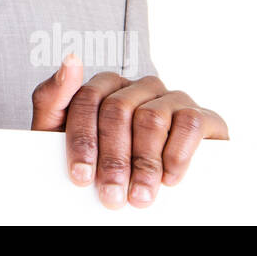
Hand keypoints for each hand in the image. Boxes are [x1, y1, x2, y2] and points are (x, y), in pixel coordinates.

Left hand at [31, 53, 227, 208]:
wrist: (148, 191)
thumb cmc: (101, 161)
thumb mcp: (62, 135)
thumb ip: (53, 98)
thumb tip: (70, 59)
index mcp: (106, 87)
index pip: (87, 98)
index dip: (82, 140)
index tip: (81, 176)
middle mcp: (139, 87)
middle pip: (119, 110)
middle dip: (112, 159)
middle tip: (111, 195)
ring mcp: (172, 98)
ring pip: (152, 118)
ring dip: (144, 163)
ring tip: (139, 195)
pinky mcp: (203, 116)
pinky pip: (189, 124)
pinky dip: (177, 154)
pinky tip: (169, 178)